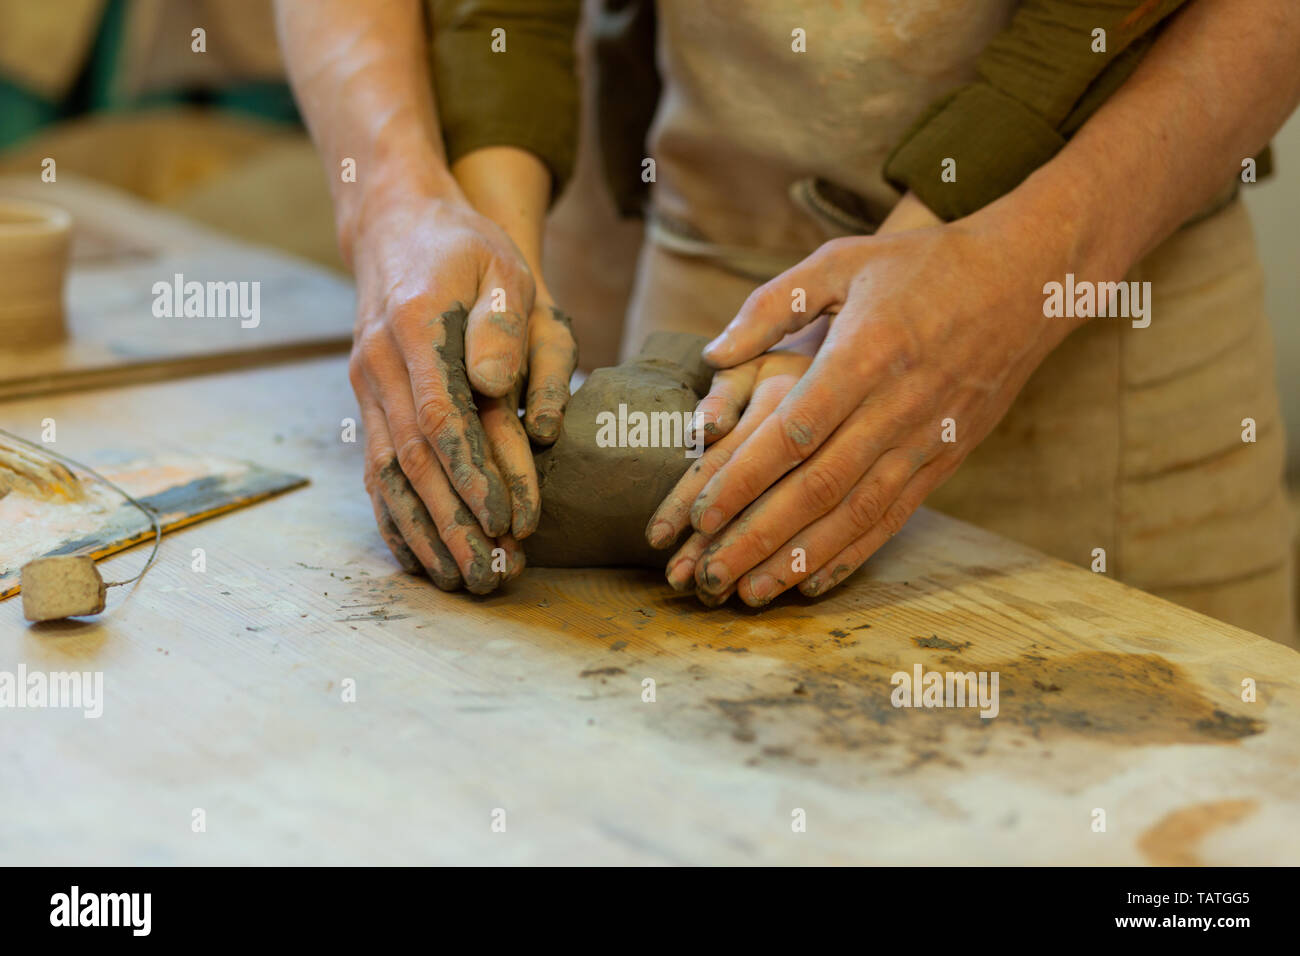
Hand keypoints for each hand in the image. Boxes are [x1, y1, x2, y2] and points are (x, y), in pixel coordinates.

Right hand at [349, 191, 574, 592]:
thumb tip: (495, 387)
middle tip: (492, 574)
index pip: (443, 418)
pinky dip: (394, 517)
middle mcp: (380, 363)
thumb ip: (503, 325)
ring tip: (463, 581)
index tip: (507, 521)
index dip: (474, 475)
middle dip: (454, 524)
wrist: (396, 224)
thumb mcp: (500, 265)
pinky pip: (374, 469)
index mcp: (417, 327)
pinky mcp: (366, 402)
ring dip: (424, 534)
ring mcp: (366, 386)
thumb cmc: (465, 248)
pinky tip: (418, 557)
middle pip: (414, 461)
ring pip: (389, 475)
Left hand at [677, 199, 1084, 604]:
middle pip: (817, 487)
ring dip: (798, 560)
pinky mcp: (945, 461)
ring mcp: (925, 440)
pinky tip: (811, 584)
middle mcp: (896, 406)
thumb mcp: (842, 262)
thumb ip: (772, 305)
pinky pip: (894, 519)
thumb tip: (713, 353)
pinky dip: (852, 556)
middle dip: (757, 536)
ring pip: (854, 515)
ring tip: (748, 593)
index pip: (793, 432)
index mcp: (865, 354)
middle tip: (707, 575)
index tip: (698, 512)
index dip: (744, 478)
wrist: (1024, 282)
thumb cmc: (922, 268)